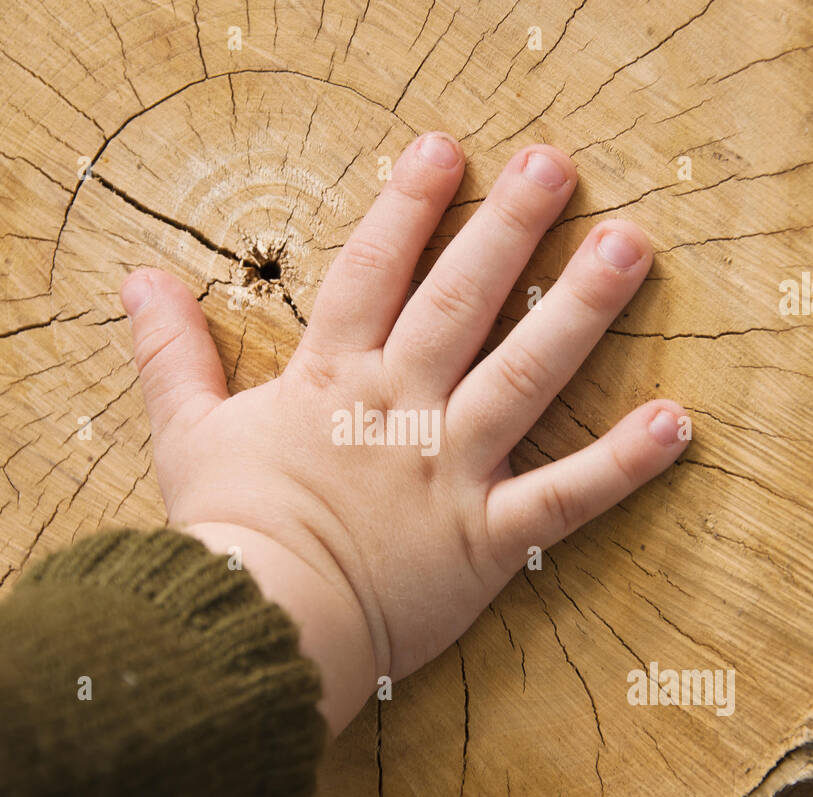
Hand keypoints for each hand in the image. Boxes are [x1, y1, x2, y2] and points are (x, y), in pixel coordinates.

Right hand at [120, 133, 688, 734]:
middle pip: (459, 302)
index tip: (445, 150)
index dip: (407, 207)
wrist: (254, 630)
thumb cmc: (225, 535)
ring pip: (525, 377)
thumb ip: (169, 353)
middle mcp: (400, 409)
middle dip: (507, 227)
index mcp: (332, 381)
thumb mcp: (186, 435)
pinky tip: (675, 420)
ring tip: (629, 247)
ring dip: (581, 309)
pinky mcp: (488, 540)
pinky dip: (622, 463)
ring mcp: (450, 471)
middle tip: (555, 164)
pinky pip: (565, 498)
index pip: (373, 273)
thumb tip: (137, 277)